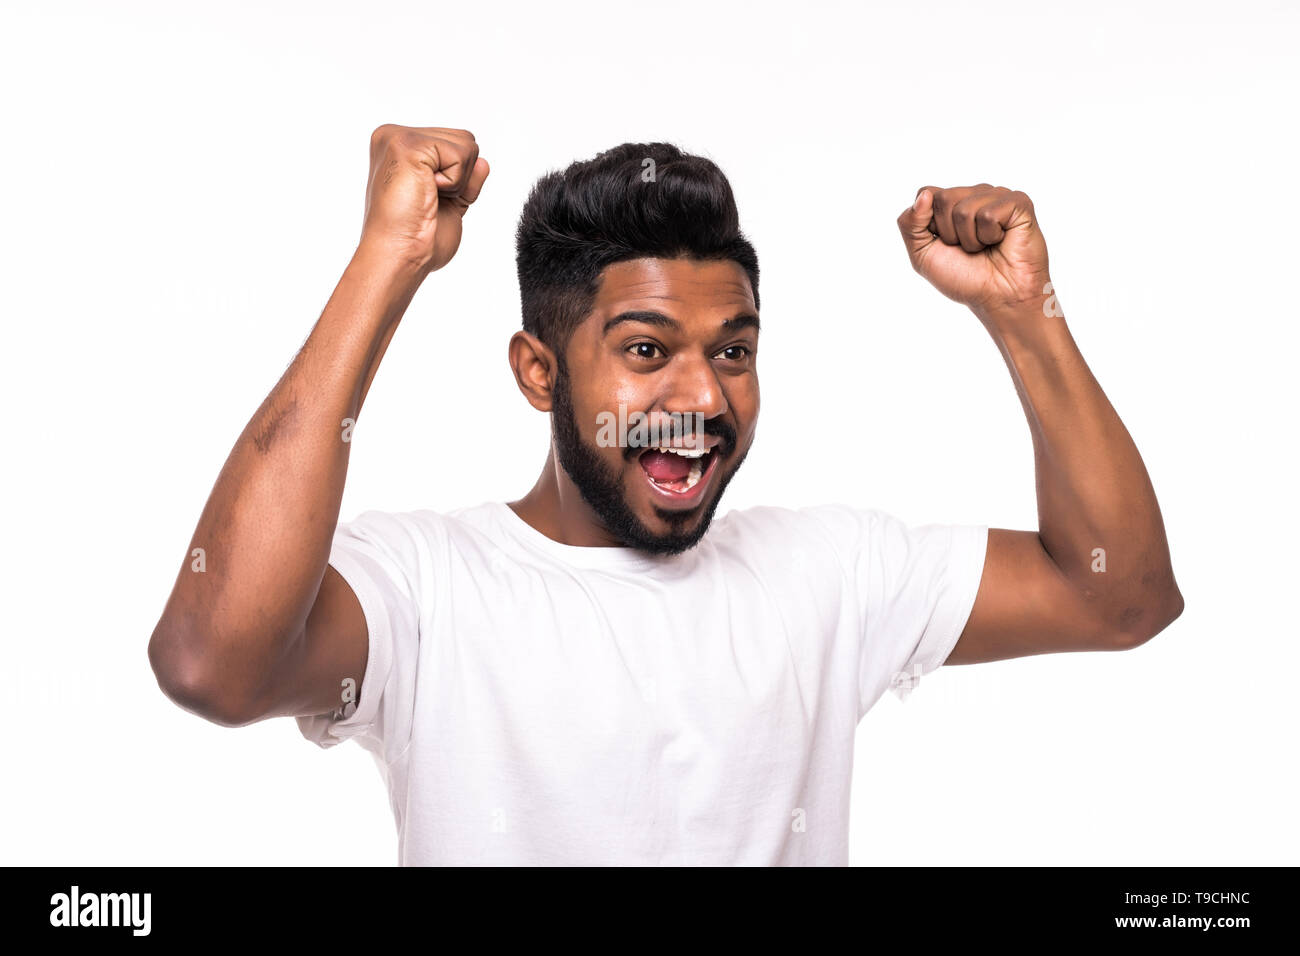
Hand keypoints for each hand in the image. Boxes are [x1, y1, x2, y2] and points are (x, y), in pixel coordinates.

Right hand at [360, 124, 489, 274]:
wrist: (398, 255)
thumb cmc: (415, 238)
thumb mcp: (451, 203)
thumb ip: (465, 179)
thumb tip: (483, 162)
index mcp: (400, 148)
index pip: (454, 144)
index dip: (458, 178)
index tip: (430, 200)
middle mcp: (394, 135)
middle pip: (464, 139)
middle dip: (461, 177)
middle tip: (430, 200)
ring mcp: (398, 137)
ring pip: (467, 144)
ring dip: (457, 180)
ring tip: (427, 196)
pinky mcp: (407, 144)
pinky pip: (460, 154)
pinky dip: (454, 182)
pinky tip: (427, 193)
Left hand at [897, 184, 1050, 317]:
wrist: (998, 299)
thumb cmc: (964, 278)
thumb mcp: (922, 255)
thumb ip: (910, 224)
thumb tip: (924, 195)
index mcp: (951, 203)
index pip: (925, 192)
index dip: (929, 224)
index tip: (945, 243)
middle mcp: (974, 194)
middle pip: (943, 198)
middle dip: (950, 234)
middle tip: (969, 248)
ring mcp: (997, 195)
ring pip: (964, 208)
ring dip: (970, 239)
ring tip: (985, 247)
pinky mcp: (1018, 202)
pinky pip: (988, 214)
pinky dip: (989, 236)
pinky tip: (1001, 241)